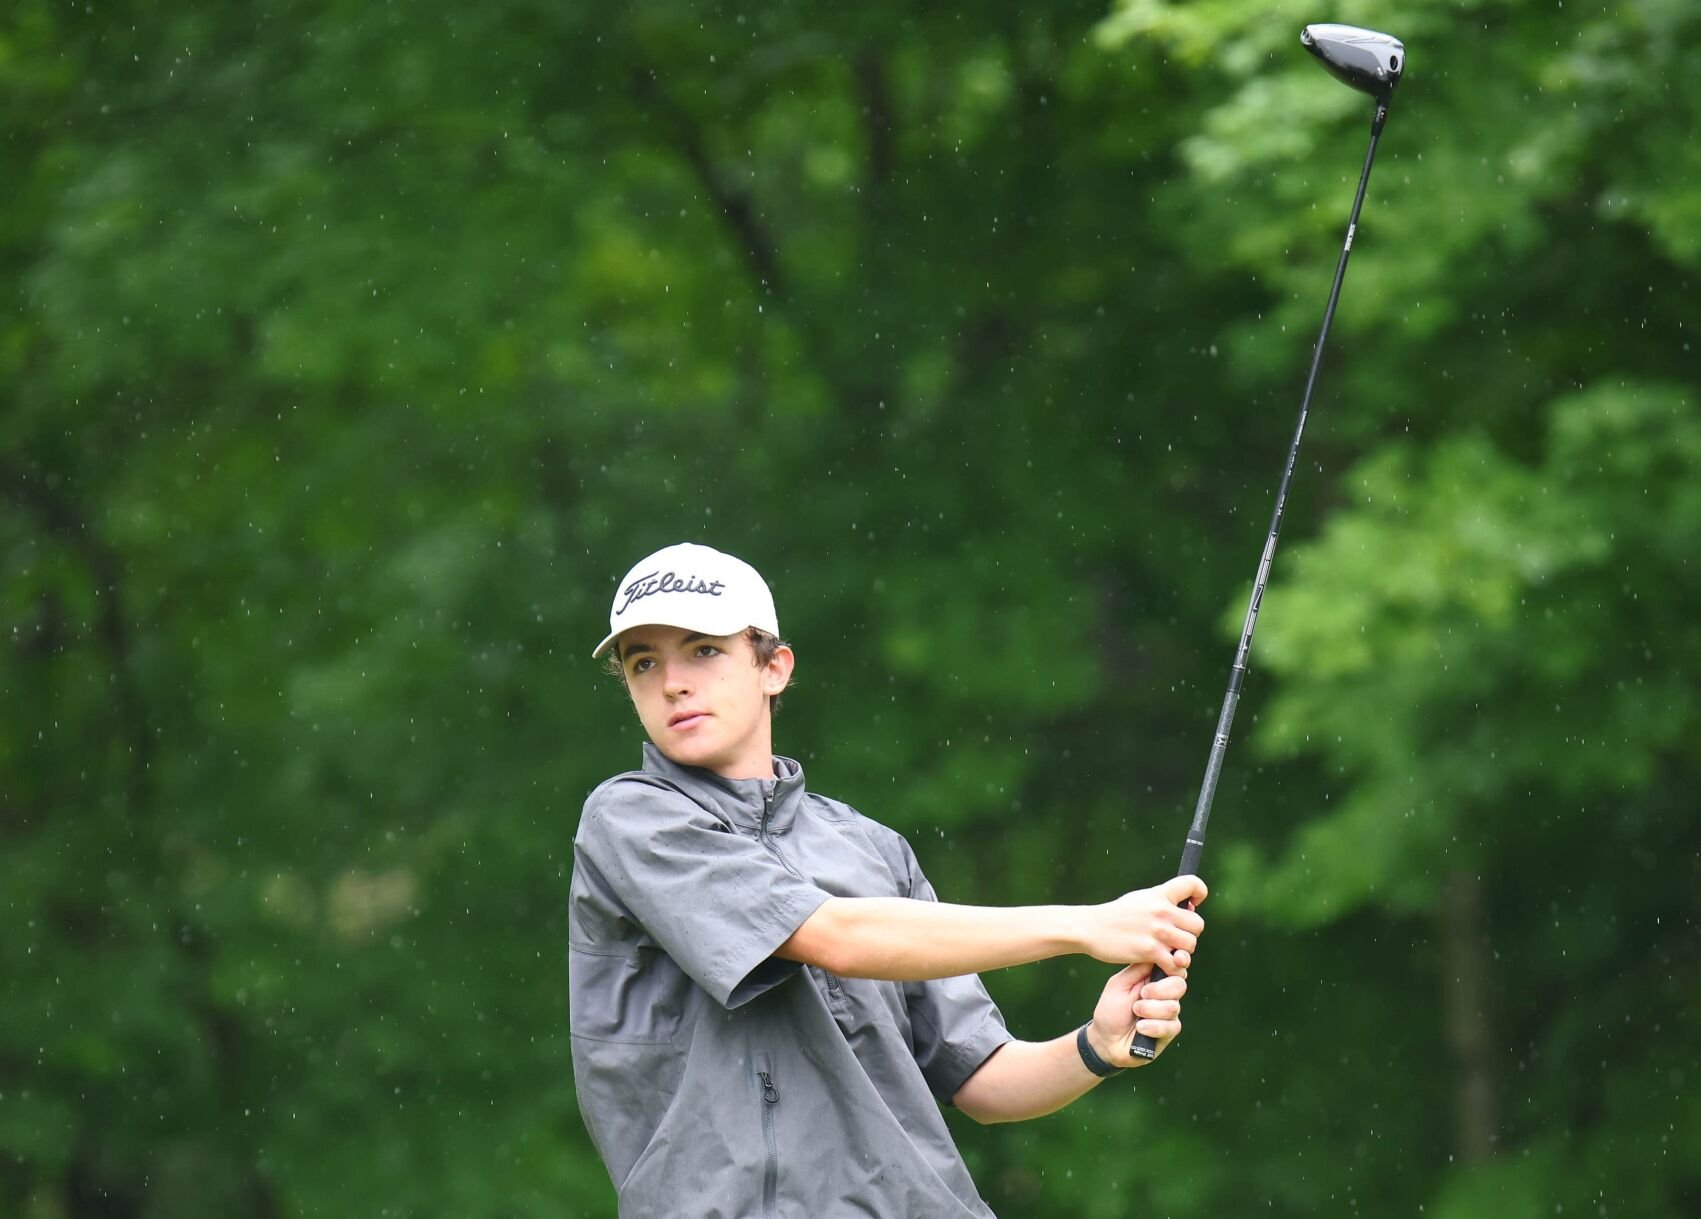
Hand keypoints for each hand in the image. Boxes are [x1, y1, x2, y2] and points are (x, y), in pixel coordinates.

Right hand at [1079, 874, 1206, 969]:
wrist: (1091, 928)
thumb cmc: (1117, 916)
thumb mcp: (1140, 899)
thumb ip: (1163, 902)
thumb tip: (1189, 909)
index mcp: (1159, 894)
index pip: (1193, 884)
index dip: (1199, 893)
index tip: (1193, 904)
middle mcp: (1161, 910)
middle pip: (1198, 924)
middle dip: (1189, 934)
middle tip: (1176, 939)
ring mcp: (1157, 931)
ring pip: (1190, 946)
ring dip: (1182, 953)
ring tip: (1168, 953)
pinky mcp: (1150, 951)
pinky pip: (1176, 964)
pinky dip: (1173, 969)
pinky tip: (1163, 966)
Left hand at [1086, 965, 1188, 1068]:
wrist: (1106, 1040)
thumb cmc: (1110, 1010)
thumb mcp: (1119, 984)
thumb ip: (1138, 969)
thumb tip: (1156, 951)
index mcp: (1152, 979)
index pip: (1173, 966)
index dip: (1179, 961)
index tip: (1178, 959)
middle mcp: (1164, 994)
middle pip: (1179, 985)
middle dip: (1160, 990)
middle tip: (1142, 994)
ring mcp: (1168, 1013)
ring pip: (1173, 1007)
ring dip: (1150, 1010)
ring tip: (1135, 1012)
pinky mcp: (1169, 1031)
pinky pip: (1171, 1026)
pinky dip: (1152, 1027)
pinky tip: (1140, 1028)